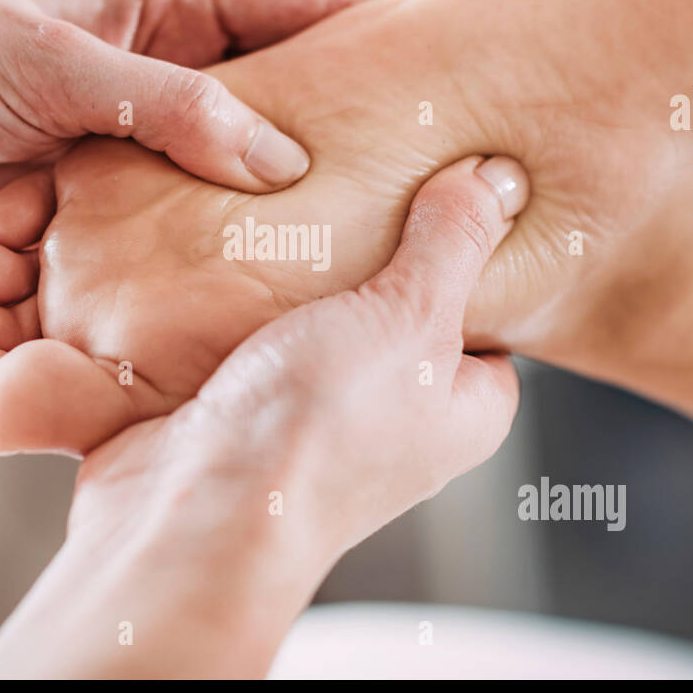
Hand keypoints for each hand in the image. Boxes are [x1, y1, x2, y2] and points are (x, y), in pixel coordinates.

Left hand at [0, 0, 419, 255]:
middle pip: (282, 96)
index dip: (374, 19)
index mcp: (161, 8)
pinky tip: (265, 278)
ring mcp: (138, 145)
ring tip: (366, 231)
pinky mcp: (106, 209)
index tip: (451, 35)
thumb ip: (170, 105)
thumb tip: (280, 160)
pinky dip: (219, 247)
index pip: (294, 5)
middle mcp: (161, 75)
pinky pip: (182, 227)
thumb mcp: (55, 59)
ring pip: (237, 173)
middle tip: (427, 156)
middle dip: (349, 123)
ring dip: (287, 200)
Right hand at [0, 154, 528, 677]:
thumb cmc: (319, 435)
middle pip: (401, 312)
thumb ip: (452, 246)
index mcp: (464, 408)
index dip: (465, 253)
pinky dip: (248, 307)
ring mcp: (321, 423)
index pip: (486, 316)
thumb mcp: (408, 314)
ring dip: (304, 278)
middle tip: (358, 188)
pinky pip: (261, 342)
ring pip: (324, 323)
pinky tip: (234, 265)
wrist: (193, 511)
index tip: (441, 189)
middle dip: (375, 256)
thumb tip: (498, 182)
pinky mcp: (250, 416)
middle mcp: (401, 424)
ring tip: (293, 217)